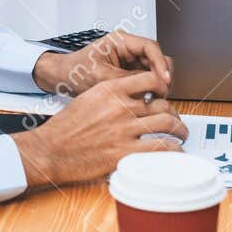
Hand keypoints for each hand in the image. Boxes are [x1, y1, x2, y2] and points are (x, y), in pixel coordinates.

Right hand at [12, 71, 187, 187]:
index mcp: (110, 89)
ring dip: (180, 130)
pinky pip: (162, 147)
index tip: (165, 96)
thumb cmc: (64, 129)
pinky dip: (175, 150)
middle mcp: (120, 106)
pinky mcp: (126, 151)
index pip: (149, 79)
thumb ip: (110, 97)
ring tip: (181, 135)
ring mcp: (124, 129)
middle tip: (174, 121)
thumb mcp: (87, 99)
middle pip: (162, 104)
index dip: (162, 87)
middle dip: (173, 113)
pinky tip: (176, 152)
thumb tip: (130, 101)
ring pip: (168, 124)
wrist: (50, 150)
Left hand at [32, 29, 173, 96]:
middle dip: (161, 76)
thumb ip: (127, 79)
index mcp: (120, 40)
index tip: (165, 79)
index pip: (150, 47)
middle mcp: (128, 49)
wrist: (61, 78)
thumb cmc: (74, 71)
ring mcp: (130, 61)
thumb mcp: (101, 76)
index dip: (161, 64)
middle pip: (157, 59)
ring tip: (153, 99)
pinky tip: (147, 101)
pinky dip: (149, 90)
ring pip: (154, 71)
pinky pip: (146, 81)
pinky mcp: (129, 74)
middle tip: (161, 94)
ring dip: (156, 84)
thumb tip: (151, 86)